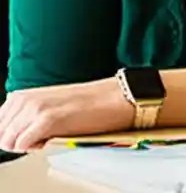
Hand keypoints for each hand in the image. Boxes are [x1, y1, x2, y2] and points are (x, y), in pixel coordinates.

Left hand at [0, 78, 133, 151]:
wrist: (116, 98)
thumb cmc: (88, 104)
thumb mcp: (49, 106)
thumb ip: (26, 118)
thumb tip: (11, 138)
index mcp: (22, 96)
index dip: (9, 135)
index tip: (25, 138)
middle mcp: (24, 99)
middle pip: (0, 134)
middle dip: (16, 142)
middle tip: (39, 139)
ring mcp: (35, 108)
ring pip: (8, 141)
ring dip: (25, 145)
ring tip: (47, 139)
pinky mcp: (47, 119)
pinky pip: (22, 144)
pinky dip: (33, 148)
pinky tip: (49, 141)